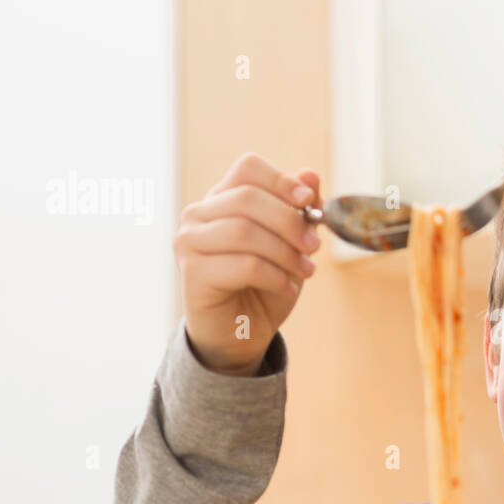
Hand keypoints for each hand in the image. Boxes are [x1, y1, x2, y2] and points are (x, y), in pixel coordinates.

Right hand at [174, 153, 321, 375]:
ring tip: (306, 271)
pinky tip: (287, 288)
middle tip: (314, 247)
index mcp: (222, 199)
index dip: (281, 180)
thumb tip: (311, 175)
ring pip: (245, 231)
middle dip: (290, 222)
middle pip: (248, 198)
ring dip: (285, 252)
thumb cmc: (265, 284)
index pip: (247, 168)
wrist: (241, 334)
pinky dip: (274, 276)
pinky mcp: (192, 272)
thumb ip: (300, 210)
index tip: (308, 201)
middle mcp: (198, 214)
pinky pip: (244, 264)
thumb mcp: (292, 245)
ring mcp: (190, 242)